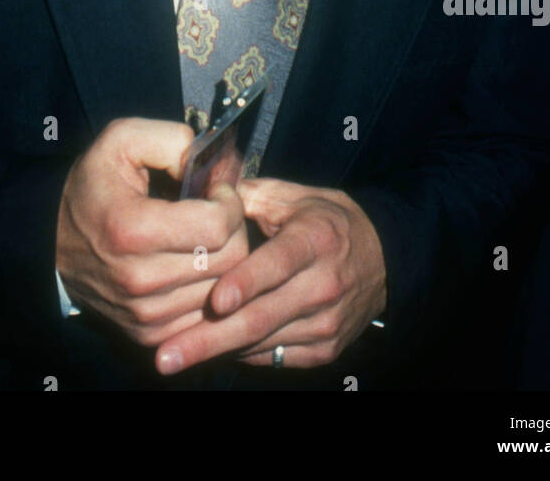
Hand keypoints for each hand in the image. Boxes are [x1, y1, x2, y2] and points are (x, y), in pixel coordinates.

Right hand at [56, 117, 249, 347]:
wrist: (51, 243)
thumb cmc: (92, 186)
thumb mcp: (122, 140)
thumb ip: (173, 140)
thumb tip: (215, 165)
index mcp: (134, 230)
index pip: (218, 226)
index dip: (229, 201)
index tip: (215, 190)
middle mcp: (140, 280)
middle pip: (230, 260)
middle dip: (233, 228)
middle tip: (216, 211)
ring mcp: (145, 314)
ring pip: (224, 290)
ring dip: (225, 259)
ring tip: (204, 237)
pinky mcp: (149, 335)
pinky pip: (206, 315)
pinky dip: (209, 289)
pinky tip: (195, 265)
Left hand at [155, 177, 386, 372]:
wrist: (383, 258)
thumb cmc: (326, 221)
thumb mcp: (293, 197)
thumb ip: (249, 196)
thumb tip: (201, 192)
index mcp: (315, 240)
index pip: (278, 264)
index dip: (246, 283)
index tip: (214, 301)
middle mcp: (324, 284)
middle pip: (262, 317)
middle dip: (209, 339)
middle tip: (166, 356)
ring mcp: (326, 323)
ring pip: (264, 341)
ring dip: (217, 349)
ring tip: (173, 354)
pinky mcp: (325, 349)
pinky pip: (273, 356)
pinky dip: (240, 353)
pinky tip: (210, 349)